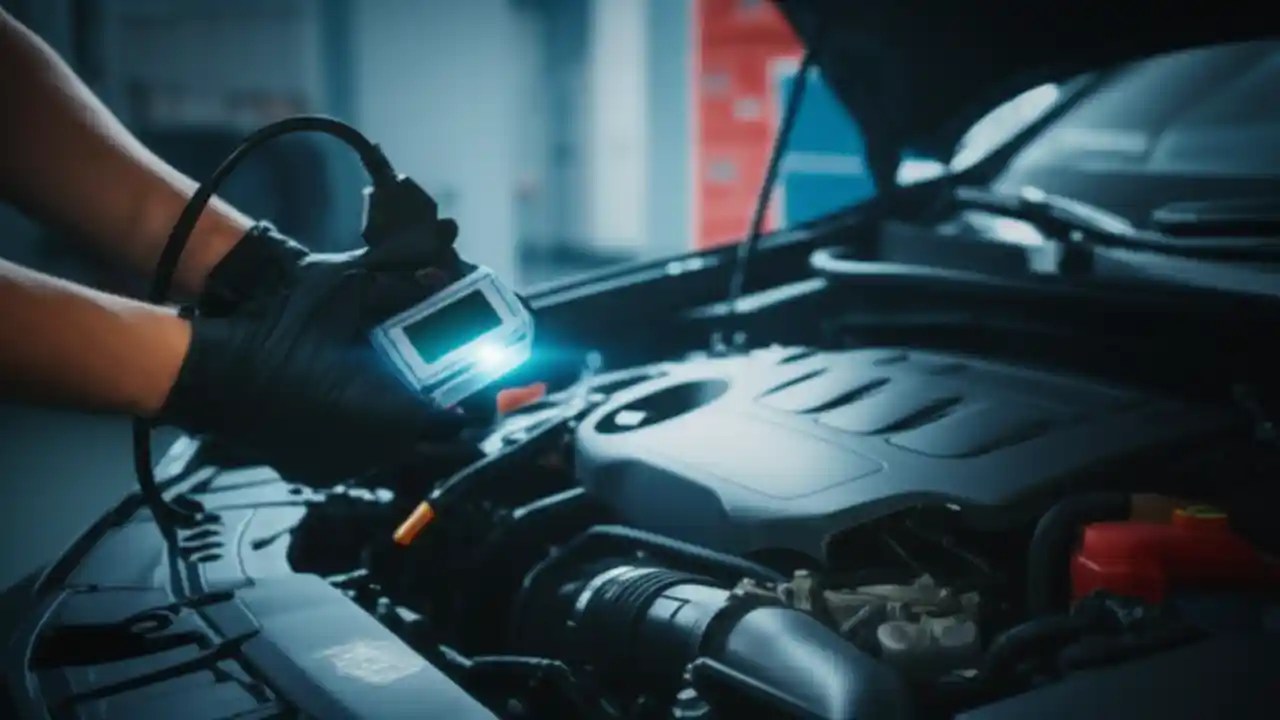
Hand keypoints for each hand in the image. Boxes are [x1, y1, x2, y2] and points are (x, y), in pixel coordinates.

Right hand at [159, 218, 473, 485]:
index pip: (461, 421)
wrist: (212, 373)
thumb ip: (396, 282)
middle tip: (473, 395)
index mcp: (391, 411)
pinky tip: (372, 405)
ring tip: (425, 393)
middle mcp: (374, 450)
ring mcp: (345, 466)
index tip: (501, 389)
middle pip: (442, 447)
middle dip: (460, 420)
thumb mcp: (341, 291)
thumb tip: (438, 274)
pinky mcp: (321, 472)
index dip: (485, 403)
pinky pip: (365, 459)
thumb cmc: (276, 330)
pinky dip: (379, 436)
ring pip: (403, 454)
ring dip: (419, 428)